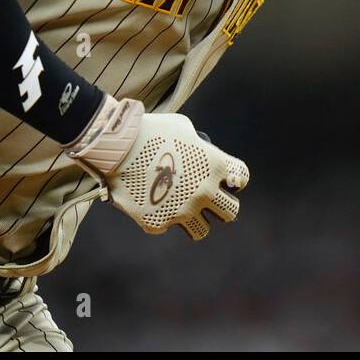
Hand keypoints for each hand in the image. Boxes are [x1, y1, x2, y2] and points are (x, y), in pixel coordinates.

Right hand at [65, 94, 249, 239]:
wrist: (118, 146)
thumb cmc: (151, 130)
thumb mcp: (184, 128)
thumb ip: (198, 144)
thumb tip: (198, 151)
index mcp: (216, 166)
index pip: (241, 178)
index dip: (235, 179)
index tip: (227, 180)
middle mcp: (204, 192)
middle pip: (231, 212)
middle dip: (221, 206)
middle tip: (208, 201)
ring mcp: (182, 211)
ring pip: (202, 231)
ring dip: (195, 220)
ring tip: (183, 210)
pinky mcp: (158, 223)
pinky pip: (166, 227)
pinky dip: (161, 218)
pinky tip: (150, 203)